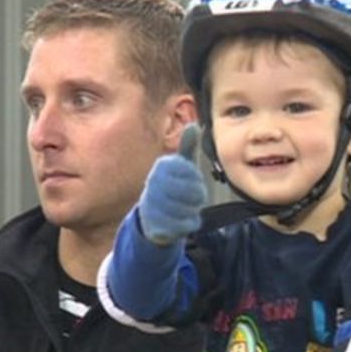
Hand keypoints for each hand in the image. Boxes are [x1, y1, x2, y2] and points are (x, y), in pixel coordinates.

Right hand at [138, 124, 206, 244]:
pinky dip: (188, 224)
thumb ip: (187, 146)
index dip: (197, 178)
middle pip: (189, 190)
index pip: (188, 169)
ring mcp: (152, 204)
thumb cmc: (172, 186)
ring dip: (193, 210)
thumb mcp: (181, 165)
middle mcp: (153, 184)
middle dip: (197, 196)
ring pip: (185, 208)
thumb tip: (194, 125)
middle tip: (198, 198)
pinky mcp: (154, 225)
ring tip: (191, 208)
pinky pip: (181, 225)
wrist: (152, 216)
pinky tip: (187, 220)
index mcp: (161, 167)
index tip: (197, 181)